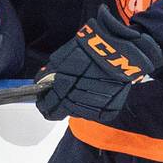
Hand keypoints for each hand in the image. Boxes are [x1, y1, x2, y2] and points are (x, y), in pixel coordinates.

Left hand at [36, 5, 162, 122]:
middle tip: (62, 94)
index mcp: (65, 88)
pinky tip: (94, 93)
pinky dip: (92, 106)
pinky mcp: (109, 110)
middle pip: (64, 110)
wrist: (122, 49)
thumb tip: (41, 83)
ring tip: (81, 89)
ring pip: (79, 112)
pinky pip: (96, 113)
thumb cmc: (91, 49)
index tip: (43, 102)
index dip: (44, 105)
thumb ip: (51, 72)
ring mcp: (94, 108)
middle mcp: (79, 101)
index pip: (49, 106)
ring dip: (76, 104)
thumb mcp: (64, 56)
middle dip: (59, 103)